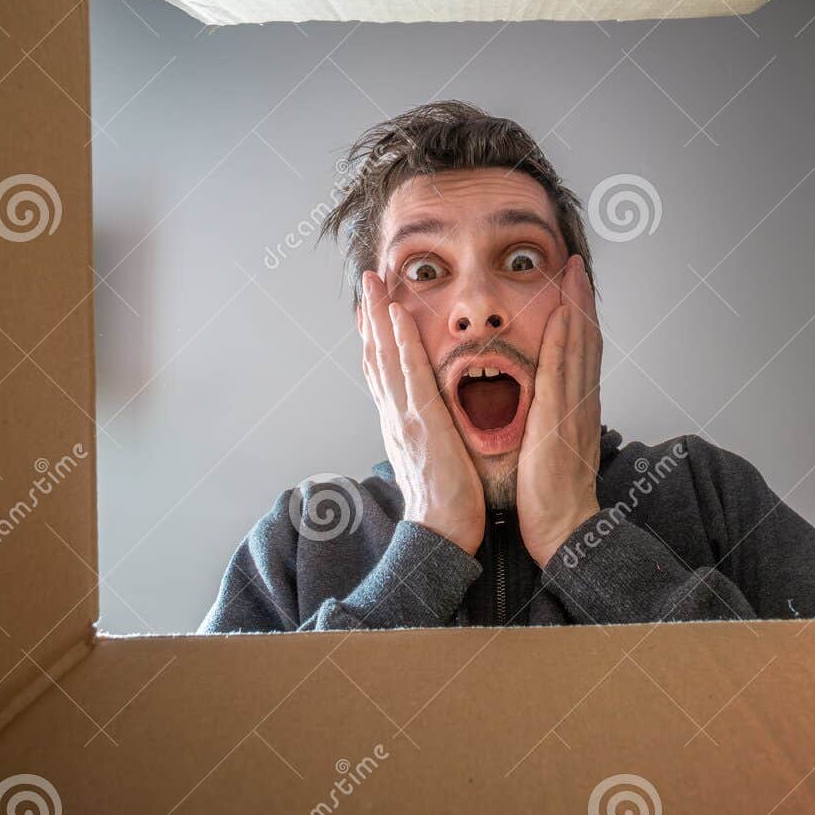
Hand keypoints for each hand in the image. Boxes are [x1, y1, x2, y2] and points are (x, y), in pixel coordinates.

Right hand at [359, 270, 486, 554]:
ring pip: (385, 357)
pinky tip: (397, 315)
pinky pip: (409, 373)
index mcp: (400, 424)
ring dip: (378, 316)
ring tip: (374, 282)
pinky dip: (400, 342)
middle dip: (370, 316)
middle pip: (376, 356)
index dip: (376, 338)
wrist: (442, 534)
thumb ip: (428, 436)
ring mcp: (403, 417)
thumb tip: (429, 424)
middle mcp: (394, 415)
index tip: (372, 308)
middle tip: (367, 280)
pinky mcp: (421, 422)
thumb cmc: (447, 504)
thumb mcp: (433, 460)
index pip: (383, 372)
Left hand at [517, 255, 602, 565]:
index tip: (571, 286)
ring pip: (578, 347)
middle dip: (581, 299)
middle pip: (585, 339)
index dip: (577, 316)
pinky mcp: (559, 420)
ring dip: (575, 306)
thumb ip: (550, 420)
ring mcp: (574, 409)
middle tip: (576, 264)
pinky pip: (561, 372)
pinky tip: (560, 316)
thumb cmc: (550, 495)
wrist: (563, 527)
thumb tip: (544, 405)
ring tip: (572, 272)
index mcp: (576, 408)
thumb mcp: (551, 447)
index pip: (579, 352)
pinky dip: (562, 341)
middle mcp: (581, 401)